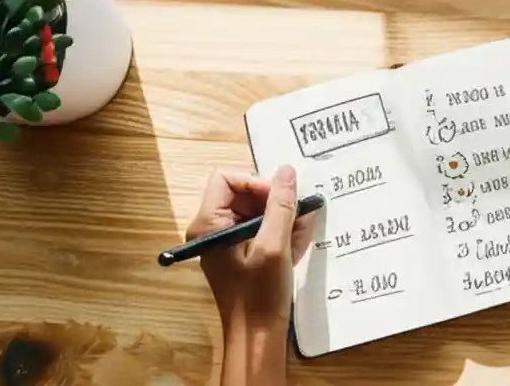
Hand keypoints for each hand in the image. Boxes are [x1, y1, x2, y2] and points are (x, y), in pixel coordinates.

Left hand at [186, 166, 313, 330]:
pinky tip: (296, 245)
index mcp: (209, 225)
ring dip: (283, 218)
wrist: (257, 336)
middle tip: (298, 216)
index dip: (255, 183)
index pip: (227, 179)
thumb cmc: (260, 294)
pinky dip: (281, 232)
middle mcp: (213, 229)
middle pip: (244, 194)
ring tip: (300, 233)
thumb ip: (280, 206)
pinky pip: (262, 229)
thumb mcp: (273, 247)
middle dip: (274, 202)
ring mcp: (227, 242)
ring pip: (257, 211)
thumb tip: (287, 172)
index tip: (280, 199)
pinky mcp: (241, 253)